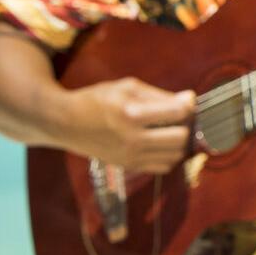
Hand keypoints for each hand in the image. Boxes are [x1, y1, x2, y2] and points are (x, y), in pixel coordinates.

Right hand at [63, 77, 194, 173]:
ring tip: (170, 130)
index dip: (187, 105)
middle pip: (181, 138)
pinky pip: (163, 167)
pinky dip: (169, 156)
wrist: (64, 122)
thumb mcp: (127, 87)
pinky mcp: (128, 166)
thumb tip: (190, 99)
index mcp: (131, 113)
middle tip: (178, 119)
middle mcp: (132, 138)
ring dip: (179, 142)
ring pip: (175, 155)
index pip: (178, 113)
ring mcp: (130, 156)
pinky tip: (161, 143)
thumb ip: (160, 94)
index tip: (184, 101)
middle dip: (185, 125)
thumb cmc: (97, 100)